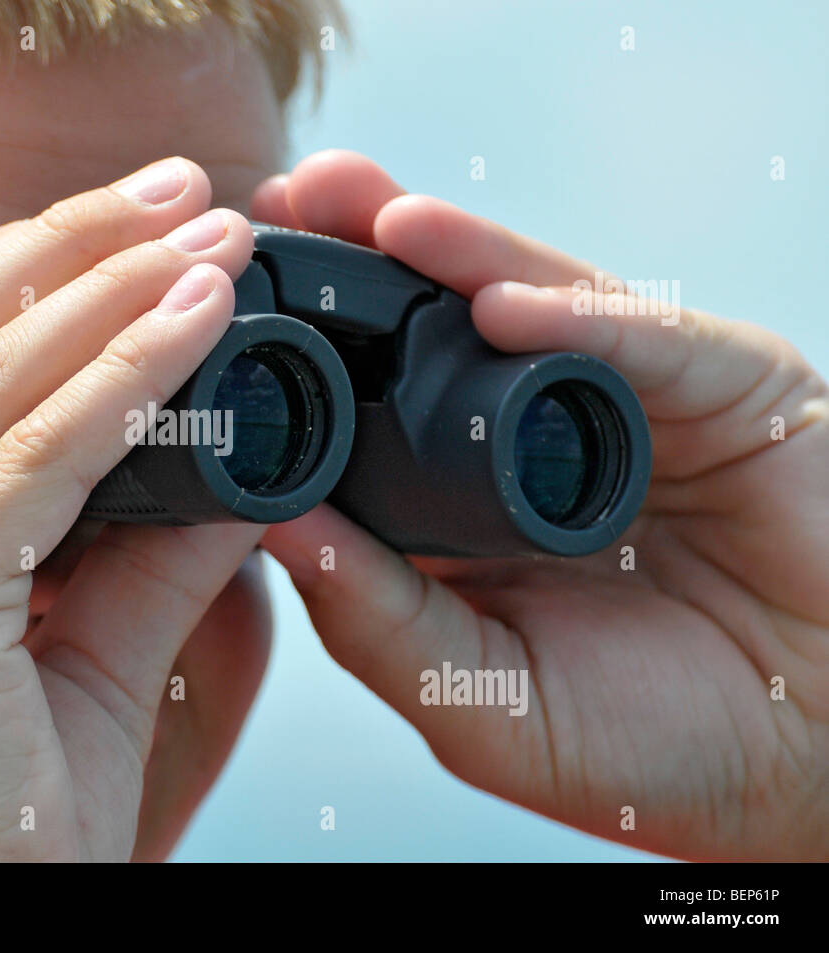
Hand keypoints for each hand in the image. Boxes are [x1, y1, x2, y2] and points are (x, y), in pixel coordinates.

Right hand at [0, 158, 269, 860]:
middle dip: (68, 246)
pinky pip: (29, 457)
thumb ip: (140, 556)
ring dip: (103, 288)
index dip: (25, 279)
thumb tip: (229, 462)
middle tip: (181, 189)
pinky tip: (194, 319)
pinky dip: (120, 377)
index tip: (131, 230)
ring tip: (205, 231)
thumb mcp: (71, 671)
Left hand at [251, 150, 828, 859]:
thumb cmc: (648, 747)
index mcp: (462, 511)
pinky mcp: (718, 384)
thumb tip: (274, 522)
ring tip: (367, 208)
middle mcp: (529, 438)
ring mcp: (621, 402)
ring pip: (525, 305)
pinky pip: (639, 341)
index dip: (302, 361)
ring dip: (447, 250)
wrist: (821, 756)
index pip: (367, 413)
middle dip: (358, 266)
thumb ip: (380, 619)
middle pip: (432, 332)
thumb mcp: (481, 700)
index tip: (220, 314)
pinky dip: (570, 319)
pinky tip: (497, 302)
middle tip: (279, 203)